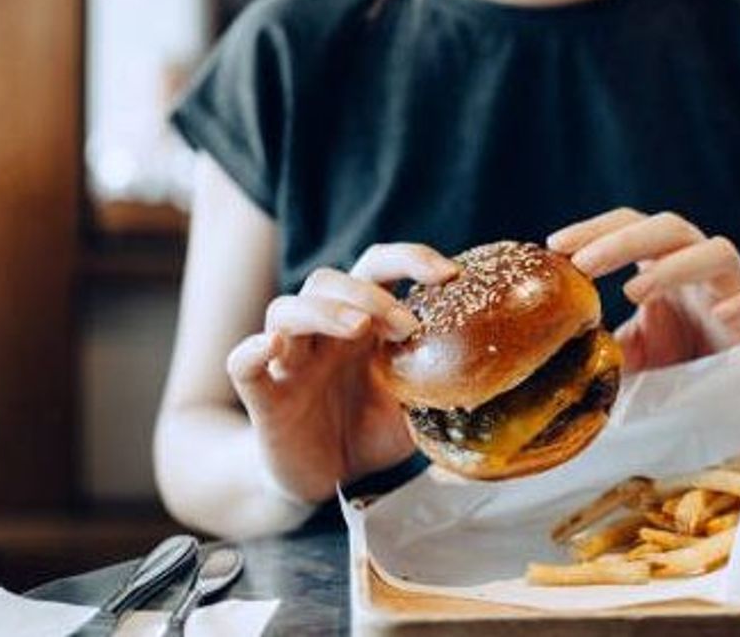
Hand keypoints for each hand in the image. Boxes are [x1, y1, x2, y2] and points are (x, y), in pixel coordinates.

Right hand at [225, 244, 457, 502]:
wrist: (326, 480)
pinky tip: (271, 348)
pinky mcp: (262, 394)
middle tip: (409, 326)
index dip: (409, 259)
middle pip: (329, 280)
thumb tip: (498, 383)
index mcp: (363, 325)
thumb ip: (443, 386)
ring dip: (324, 310)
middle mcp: (323, 333)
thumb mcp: (417, 408)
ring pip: (286, 310)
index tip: (448, 273)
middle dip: (371, 294)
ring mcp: (288, 360)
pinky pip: (242, 363)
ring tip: (358, 329)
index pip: (377, 268)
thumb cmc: (369, 432)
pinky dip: (251, 350)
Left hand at [548, 209, 739, 372]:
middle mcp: (699, 268)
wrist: (725, 408)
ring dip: (676, 265)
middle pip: (670, 227)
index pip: (631, 224)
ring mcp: (735, 291)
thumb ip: (597, 346)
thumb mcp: (627, 355)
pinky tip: (722, 314)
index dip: (595, 228)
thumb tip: (551, 355)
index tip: (555, 245)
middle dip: (625, 240)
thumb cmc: (674, 369)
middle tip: (585, 265)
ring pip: (719, 251)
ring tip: (633, 294)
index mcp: (663, 265)